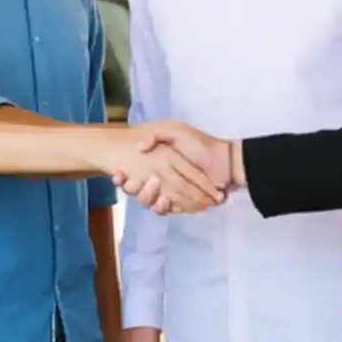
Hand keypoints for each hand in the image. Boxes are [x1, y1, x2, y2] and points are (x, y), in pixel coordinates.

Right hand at [98, 127, 223, 212]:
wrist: (224, 162)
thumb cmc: (200, 145)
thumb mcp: (176, 131)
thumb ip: (156, 135)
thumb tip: (139, 147)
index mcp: (156, 162)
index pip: (132, 173)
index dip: (121, 176)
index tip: (117, 173)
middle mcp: (159, 179)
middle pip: (137, 190)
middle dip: (131, 188)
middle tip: (132, 183)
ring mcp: (169, 193)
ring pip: (149, 202)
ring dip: (147, 198)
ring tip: (149, 190)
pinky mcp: (179, 204)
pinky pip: (166, 210)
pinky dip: (164, 207)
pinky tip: (164, 201)